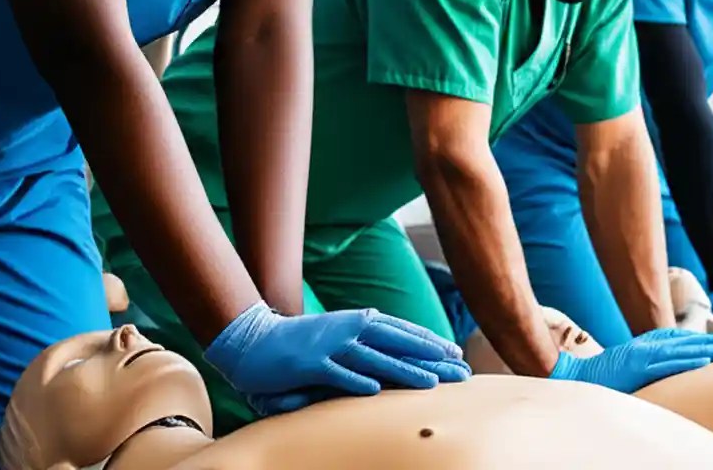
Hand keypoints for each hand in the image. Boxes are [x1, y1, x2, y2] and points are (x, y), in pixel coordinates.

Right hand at [204, 303, 470, 414]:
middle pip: (397, 342)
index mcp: (358, 322)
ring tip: (430, 383)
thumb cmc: (303, 343)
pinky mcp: (309, 363)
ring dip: (403, 370)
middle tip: (457, 366)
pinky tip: (374, 390)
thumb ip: (366, 346)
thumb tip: (395, 357)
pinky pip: (335, 373)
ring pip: (374, 358)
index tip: (455, 353)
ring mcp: (330, 346)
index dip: (429, 341)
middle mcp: (349, 329)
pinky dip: (354, 380)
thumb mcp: (339, 338)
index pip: (401, 331)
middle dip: (429, 354)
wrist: (255, 340)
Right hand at [547, 327, 712, 392]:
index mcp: (679, 347)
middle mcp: (671, 344)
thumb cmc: (621, 381)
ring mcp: (655, 351)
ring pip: (703, 348)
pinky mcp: (639, 359)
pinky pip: (670, 359)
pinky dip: (692, 357)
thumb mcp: (659, 375)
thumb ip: (683, 372)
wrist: (580, 379)